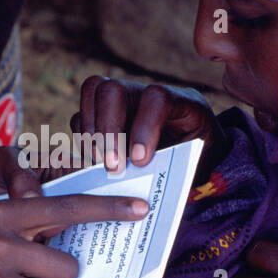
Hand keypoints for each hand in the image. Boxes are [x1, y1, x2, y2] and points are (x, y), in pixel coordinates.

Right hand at [71, 76, 226, 179]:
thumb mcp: (196, 166)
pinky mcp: (104, 115)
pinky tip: (95, 164)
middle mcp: (147, 94)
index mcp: (182, 104)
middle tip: (112, 166)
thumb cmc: (196, 165)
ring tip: (99, 164)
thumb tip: (144, 188)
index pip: (157, 99)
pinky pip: (81, 116)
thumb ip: (174, 169)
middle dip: (108, 129)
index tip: (139, 161)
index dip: (144, 128)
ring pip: (94, 91)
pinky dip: (83, 141)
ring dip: (91, 132)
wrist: (194, 160)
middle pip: (114, 90)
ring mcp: (124, 100)